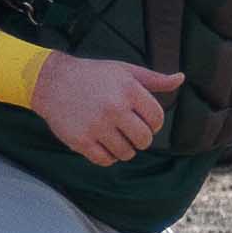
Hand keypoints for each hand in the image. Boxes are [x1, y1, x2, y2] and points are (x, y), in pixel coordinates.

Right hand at [31, 57, 184, 167]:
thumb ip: (154, 79)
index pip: (156, 119)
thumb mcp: (124, 71)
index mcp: (129, 90)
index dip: (153, 123)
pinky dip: (108, 156)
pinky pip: (105, 160)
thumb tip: (180, 78)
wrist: (51, 81)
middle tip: (130, 132)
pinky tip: (103, 144)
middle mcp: (115, 108)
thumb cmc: (93, 75)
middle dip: (140, 138)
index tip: (144, 121)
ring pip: (126, 153)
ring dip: (125, 149)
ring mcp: (97, 126)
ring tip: (116, 137)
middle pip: (144, 139)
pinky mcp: (81, 141)